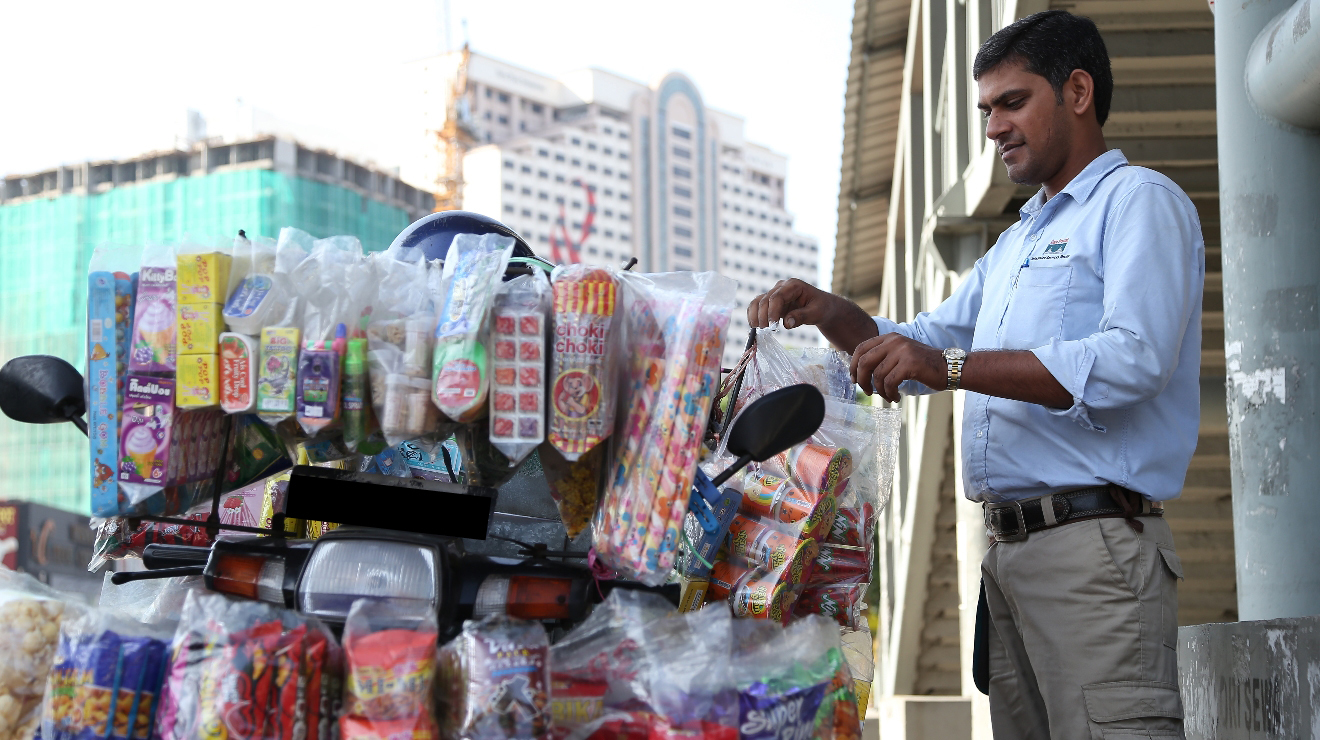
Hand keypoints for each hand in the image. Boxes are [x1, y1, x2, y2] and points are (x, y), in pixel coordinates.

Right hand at [746, 279, 879, 351]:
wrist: (823, 307)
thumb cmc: (822, 308)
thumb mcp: (816, 313)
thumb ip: (802, 317)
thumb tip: (786, 324)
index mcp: (793, 285)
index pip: (777, 296)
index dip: (772, 311)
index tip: (772, 325)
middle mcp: (782, 287)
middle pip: (765, 299)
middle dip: (762, 315)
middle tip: (765, 330)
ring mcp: (775, 294)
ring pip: (757, 302)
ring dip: (755, 315)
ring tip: (758, 329)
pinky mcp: (772, 303)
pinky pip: (758, 307)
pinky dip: (754, 316)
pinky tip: (755, 327)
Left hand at [849, 334, 946, 401]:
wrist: (948, 367)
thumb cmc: (923, 366)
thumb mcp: (900, 355)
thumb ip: (883, 358)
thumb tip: (859, 372)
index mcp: (889, 338)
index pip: (860, 349)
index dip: (853, 366)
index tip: (854, 379)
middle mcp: (894, 341)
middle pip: (864, 362)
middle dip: (861, 380)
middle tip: (867, 391)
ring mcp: (902, 351)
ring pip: (877, 375)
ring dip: (879, 390)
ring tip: (888, 397)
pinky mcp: (909, 363)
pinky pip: (889, 382)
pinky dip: (890, 393)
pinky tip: (896, 397)